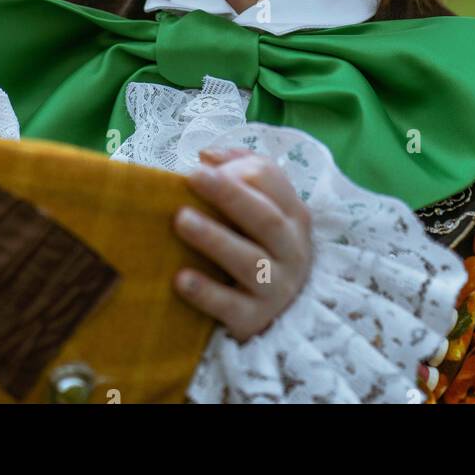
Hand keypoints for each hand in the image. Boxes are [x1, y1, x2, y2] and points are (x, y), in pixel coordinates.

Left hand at [172, 145, 312, 341]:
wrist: (277, 310)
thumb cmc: (257, 242)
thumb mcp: (259, 205)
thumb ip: (237, 169)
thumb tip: (207, 156)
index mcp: (293, 215)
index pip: (274, 184)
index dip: (240, 171)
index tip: (199, 167)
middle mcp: (292, 250)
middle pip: (265, 219)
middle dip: (229, 195)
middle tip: (192, 178)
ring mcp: (277, 287)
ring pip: (249, 261)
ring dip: (215, 238)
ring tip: (181, 220)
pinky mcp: (255, 319)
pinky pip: (231, 306)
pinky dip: (206, 293)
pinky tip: (181, 278)